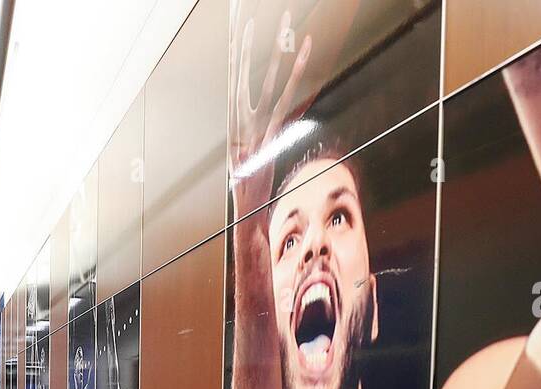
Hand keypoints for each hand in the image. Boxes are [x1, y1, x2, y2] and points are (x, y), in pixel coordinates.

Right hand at [231, 10, 312, 216]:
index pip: (233, 77)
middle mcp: (241, 122)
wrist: (246, 216)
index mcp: (233, 122)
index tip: (240, 24)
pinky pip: (288, 107)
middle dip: (254, 41)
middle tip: (263, 14)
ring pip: (271, 84)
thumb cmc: (247, 188)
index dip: (237, 50)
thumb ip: (248, 134)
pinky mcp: (271, 141)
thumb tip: (251, 120)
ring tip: (292, 29)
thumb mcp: (244, 156)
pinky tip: (307, 65)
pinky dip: (299, 84)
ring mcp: (255, 131)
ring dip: (282, 54)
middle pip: (247, 72)